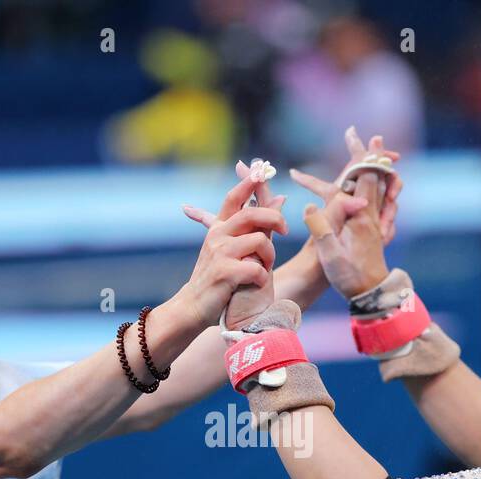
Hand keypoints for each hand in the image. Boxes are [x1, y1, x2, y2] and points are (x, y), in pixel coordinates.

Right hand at [175, 173, 287, 328]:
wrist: (194, 306)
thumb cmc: (219, 278)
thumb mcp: (235, 248)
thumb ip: (257, 225)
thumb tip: (279, 198)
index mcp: (219, 227)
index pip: (234, 197)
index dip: (248, 182)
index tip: (261, 170)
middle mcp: (218, 235)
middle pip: (251, 214)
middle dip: (274, 219)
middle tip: (286, 230)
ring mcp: (220, 252)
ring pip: (259, 241)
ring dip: (270, 256)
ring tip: (266, 269)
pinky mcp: (224, 271)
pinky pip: (256, 267)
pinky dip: (262, 277)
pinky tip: (256, 283)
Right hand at [291, 127, 403, 298]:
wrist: (372, 294)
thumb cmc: (349, 276)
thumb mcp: (329, 255)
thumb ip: (320, 228)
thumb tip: (307, 206)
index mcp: (360, 216)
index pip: (363, 176)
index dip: (359, 154)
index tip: (354, 134)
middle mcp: (372, 215)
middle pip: (375, 176)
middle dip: (369, 154)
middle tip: (364, 136)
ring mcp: (376, 222)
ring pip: (382, 187)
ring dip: (377, 169)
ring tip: (374, 154)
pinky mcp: (377, 231)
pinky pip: (382, 202)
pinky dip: (379, 188)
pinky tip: (375, 188)